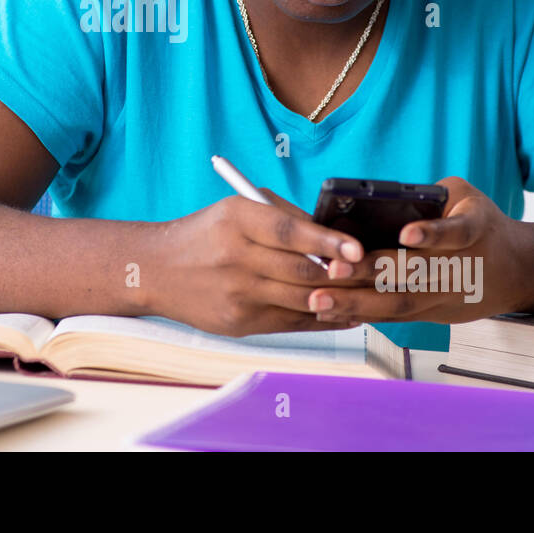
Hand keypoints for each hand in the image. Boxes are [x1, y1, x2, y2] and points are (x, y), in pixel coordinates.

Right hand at [150, 190, 365, 336]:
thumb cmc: (208, 233)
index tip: (356, 248)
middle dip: (343, 273)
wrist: (158, 270)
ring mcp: (237, 294)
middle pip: (301, 270)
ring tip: (369, 291)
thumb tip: (336, 235)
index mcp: (237, 220)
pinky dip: (323, 318)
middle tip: (375, 271)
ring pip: (302, 300)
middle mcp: (236, 258)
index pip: (287, 232)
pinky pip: (292, 322)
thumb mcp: (238, 209)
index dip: (326, 241)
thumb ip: (284, 217)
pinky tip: (346, 312)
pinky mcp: (239, 323)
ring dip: (340, 298)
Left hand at [305, 177, 533, 324]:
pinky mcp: (436, 314)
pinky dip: (363, 314)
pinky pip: (397, 317)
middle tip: (331, 271)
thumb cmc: (481, 223)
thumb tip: (372, 202)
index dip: (432, 233)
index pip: (455, 232)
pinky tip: (331, 311)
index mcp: (474, 230)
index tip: (405, 232)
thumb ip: (428, 195)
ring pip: (401, 302)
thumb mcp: (465, 197)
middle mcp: (462, 267)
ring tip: (319, 299)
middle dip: (371, 272)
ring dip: (358, 302)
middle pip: (415, 272)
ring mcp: (448, 295)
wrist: (521, 270)